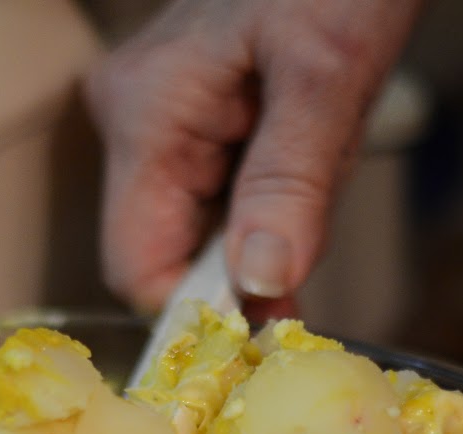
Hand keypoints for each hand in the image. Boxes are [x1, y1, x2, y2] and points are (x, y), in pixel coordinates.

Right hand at [86, 0, 422, 315]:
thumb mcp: (329, 75)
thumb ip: (293, 182)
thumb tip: (261, 285)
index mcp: (145, 115)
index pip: (139, 267)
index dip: (201, 310)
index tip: (269, 328)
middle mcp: (133, 122)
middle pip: (167, 253)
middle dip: (244, 266)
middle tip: (317, 236)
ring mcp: (158, 119)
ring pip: (198, 228)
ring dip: (266, 229)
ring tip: (319, 161)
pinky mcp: (191, 117)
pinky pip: (219, 193)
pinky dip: (268, 202)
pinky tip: (306, 160)